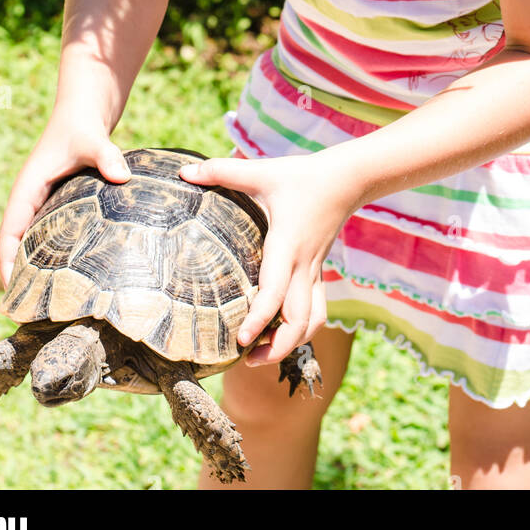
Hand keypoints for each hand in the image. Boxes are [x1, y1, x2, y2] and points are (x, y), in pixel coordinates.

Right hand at [0, 114, 130, 290]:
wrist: (84, 114)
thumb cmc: (82, 128)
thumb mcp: (92, 140)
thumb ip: (105, 156)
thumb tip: (122, 177)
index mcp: (27, 191)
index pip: (8, 233)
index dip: (6, 264)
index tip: (12, 293)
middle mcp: (31, 203)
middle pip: (18, 248)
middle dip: (22, 279)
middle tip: (33, 315)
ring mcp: (45, 207)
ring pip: (35, 246)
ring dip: (40, 272)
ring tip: (54, 307)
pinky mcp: (61, 209)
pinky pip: (53, 239)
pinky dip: (57, 260)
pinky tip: (77, 281)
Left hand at [178, 153, 354, 366]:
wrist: (347, 179)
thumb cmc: (301, 176)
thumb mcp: (261, 171)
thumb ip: (221, 171)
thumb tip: (183, 173)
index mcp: (287, 245)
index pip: (276, 292)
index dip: (259, 320)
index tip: (241, 341)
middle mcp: (303, 265)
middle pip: (300, 321)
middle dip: (277, 348)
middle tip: (246, 358)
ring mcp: (314, 272)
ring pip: (313, 322)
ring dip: (292, 343)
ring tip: (262, 354)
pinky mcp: (319, 273)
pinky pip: (316, 310)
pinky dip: (300, 328)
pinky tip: (279, 331)